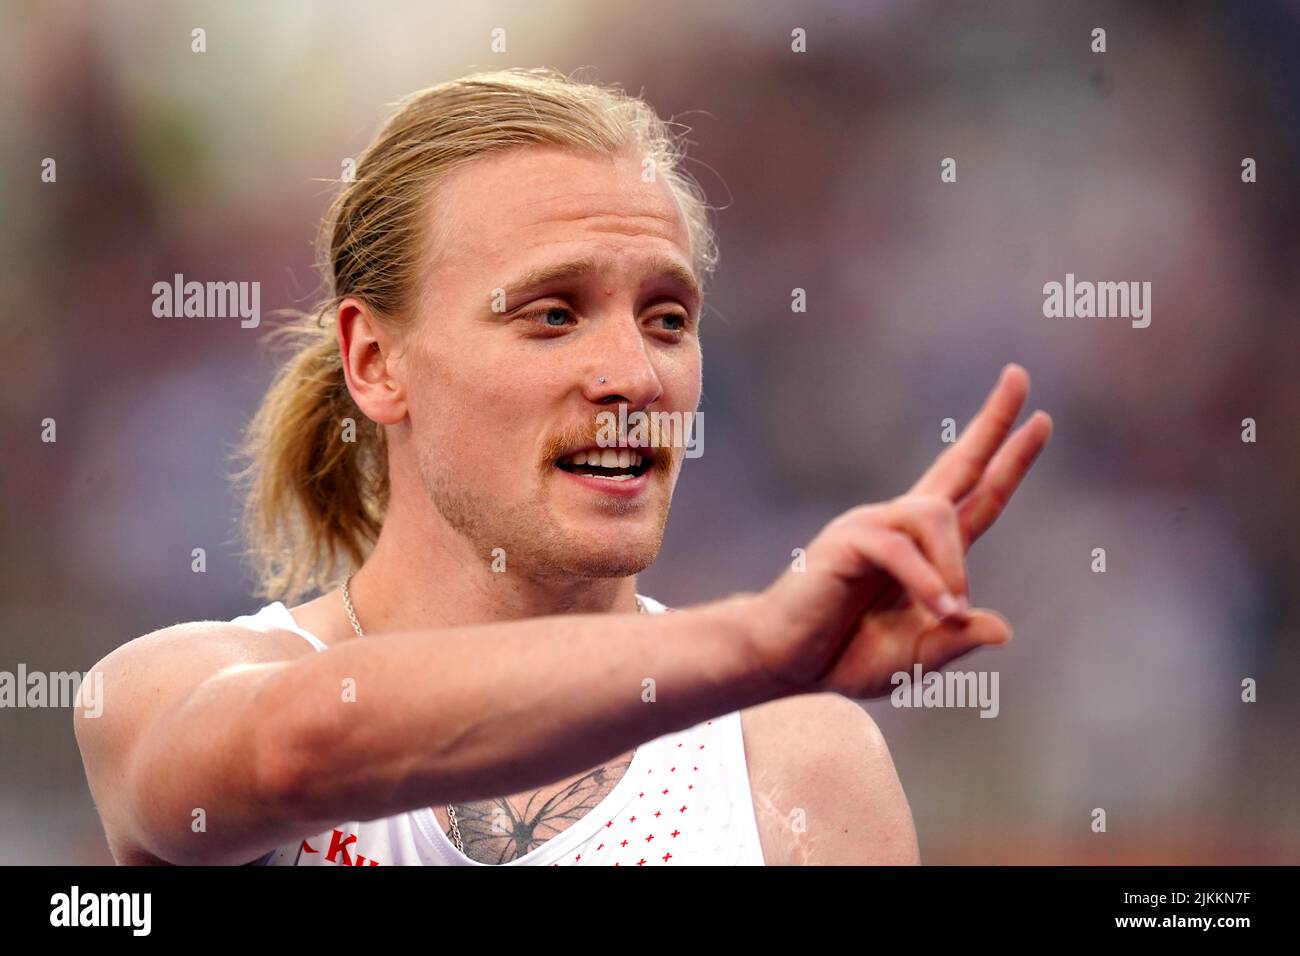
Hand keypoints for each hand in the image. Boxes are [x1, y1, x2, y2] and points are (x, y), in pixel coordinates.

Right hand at [750, 363, 1051, 697]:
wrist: (785, 661)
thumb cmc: (844, 654)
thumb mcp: (916, 657)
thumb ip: (955, 644)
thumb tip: (1003, 628)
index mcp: (926, 549)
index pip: (976, 494)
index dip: (1009, 459)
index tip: (1041, 420)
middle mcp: (901, 526)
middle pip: (958, 464)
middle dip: (992, 422)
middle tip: (1020, 374)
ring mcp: (872, 527)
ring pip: (936, 515)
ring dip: (953, 568)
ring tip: (947, 613)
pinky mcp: (846, 540)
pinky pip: (901, 548)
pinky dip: (927, 582)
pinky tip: (937, 609)